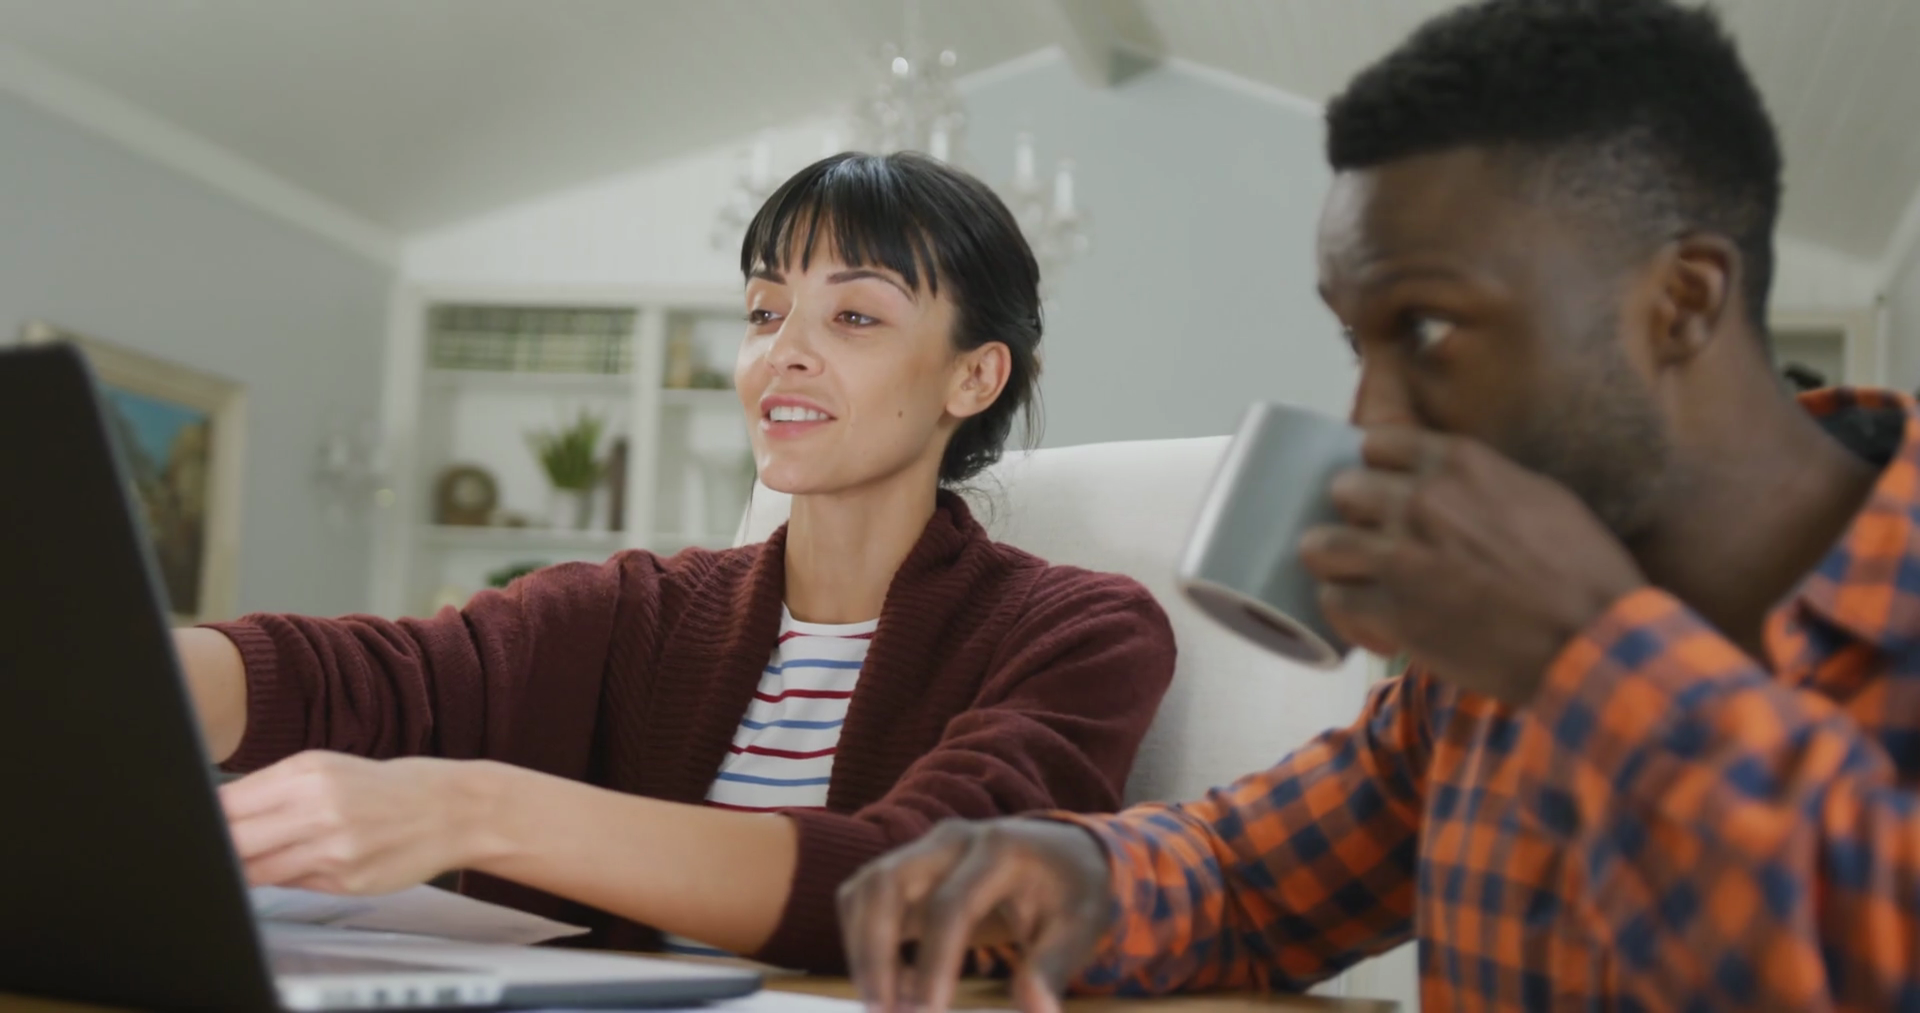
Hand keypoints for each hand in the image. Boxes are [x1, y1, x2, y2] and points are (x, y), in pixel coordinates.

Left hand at [220, 751, 500, 894]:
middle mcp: (319, 808)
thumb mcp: (330, 769)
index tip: (201, 824)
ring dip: (248, 867)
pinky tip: (308, 861)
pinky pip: (293, 884)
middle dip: (222, 847)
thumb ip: (275, 790)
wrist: (452, 809)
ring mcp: (333, 849)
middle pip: (235, 840)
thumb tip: (221, 817)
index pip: (229, 802)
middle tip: (223, 846)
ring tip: (262, 855)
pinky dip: (288, 876)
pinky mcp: (346, 881)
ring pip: (257, 870)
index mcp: (309, 772)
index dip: (207, 819)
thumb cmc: (387, 787)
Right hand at [838, 818, 1114, 1012]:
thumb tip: (1035, 1011)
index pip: (951, 906)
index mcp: (999, 849)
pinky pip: (864, 894)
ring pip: (866, 887)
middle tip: (881, 1012)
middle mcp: (952, 839)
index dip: (933, 964)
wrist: (1065, 853)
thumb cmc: (1072, 893)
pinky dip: (859, 937)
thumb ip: (1053, 967)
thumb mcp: (1081, 927)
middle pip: (887, 883)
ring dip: (860, 947)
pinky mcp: (907, 865)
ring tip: (877, 1003)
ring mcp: (924, 848)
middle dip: (874, 952)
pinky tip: (884, 981)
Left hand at [1299, 428, 1645, 705]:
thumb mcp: (1539, 496)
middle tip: (1373, 544)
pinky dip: (1348, 617)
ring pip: (1319, 545)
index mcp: (1458, 463)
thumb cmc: (1583, 570)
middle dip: (1353, 517)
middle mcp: (1419, 501)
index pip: (1376, 443)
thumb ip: (1483, 482)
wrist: (1593, 638)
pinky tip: (1373, 626)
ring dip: (1335, 566)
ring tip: (1357, 583)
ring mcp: (1399, 556)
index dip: (1375, 471)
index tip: (1384, 495)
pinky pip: (1334, 603)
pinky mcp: (1393, 613)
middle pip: (1341, 490)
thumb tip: (1453, 483)